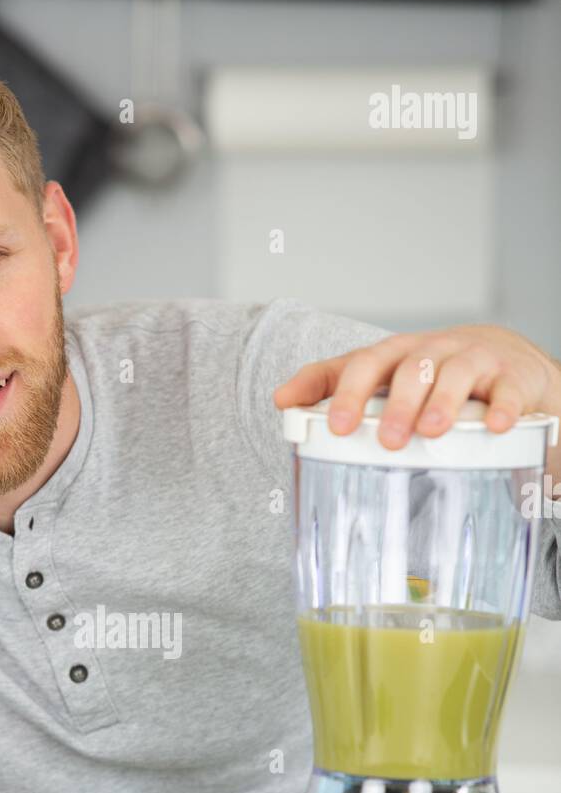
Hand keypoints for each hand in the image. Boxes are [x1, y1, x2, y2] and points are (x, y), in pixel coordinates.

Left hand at [273, 323, 560, 479]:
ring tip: (431, 432)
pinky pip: (508, 390)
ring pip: (455, 374)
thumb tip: (280, 400)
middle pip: (410, 368)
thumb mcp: (384, 377)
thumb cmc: (433, 375)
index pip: (363, 364)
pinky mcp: (513, 378)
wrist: (505, 363)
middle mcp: (432, 352)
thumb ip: (334, 385)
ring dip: (442, 403)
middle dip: (397, 403)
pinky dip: (502, 407)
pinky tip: (493, 426)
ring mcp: (474, 361)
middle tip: (386, 439)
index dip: (346, 392)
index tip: (335, 425)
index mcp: (395, 356)